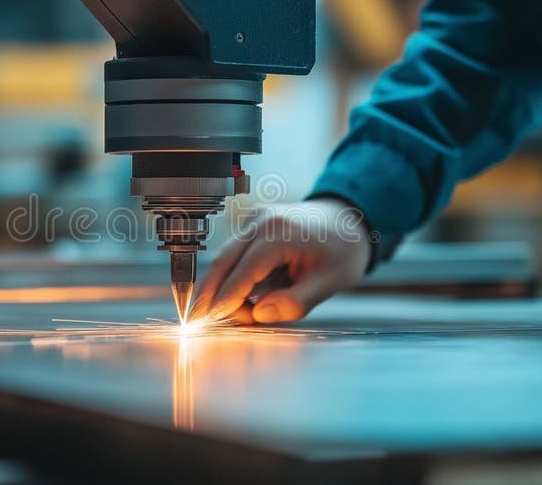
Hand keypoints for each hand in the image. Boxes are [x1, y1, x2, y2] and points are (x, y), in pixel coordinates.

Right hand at [193, 199, 372, 323]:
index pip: (245, 269)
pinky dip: (229, 277)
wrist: (349, 221)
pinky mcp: (252, 225)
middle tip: (192, 321)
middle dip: (207, 293)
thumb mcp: (329, 283)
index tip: (210, 319)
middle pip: (223, 260)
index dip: (226, 297)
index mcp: (281, 232)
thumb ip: (295, 302)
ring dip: (217, 287)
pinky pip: (233, 254)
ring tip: (217, 316)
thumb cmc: (342, 251)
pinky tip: (231, 300)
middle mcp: (262, 220)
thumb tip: (259, 314)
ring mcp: (255, 220)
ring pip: (224, 258)